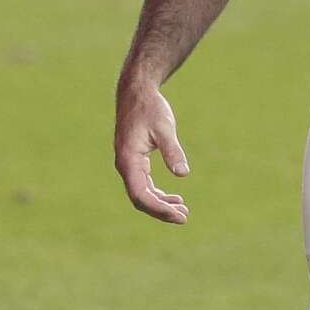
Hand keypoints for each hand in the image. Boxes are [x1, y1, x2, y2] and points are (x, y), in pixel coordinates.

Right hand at [114, 81, 190, 224]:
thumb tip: (183, 174)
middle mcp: (125, 166)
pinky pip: (144, 184)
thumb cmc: (150, 108)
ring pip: (142, 193)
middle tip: (184, 217)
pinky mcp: (135, 161)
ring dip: (161, 204)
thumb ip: (172, 151)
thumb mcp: (164, 128)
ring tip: (183, 210)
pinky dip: (158, 193)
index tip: (179, 215)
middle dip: (161, 211)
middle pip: (140, 199)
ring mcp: (129, 164)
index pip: (141, 195)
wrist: (137, 92)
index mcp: (128, 160)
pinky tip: (174, 198)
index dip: (159, 209)